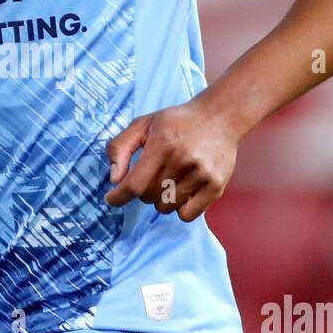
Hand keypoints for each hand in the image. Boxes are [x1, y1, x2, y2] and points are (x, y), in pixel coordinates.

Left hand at [104, 94, 239, 222]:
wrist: (220, 117)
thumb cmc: (177, 121)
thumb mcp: (143, 124)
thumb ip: (120, 147)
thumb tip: (115, 179)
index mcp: (162, 144)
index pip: (135, 184)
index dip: (118, 197)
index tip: (111, 199)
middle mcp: (183, 160)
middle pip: (148, 197)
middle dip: (143, 191)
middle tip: (152, 175)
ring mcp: (202, 174)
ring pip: (166, 207)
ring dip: (161, 199)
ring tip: (170, 180)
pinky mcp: (216, 185)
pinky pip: (187, 215)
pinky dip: (180, 208)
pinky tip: (182, 192)